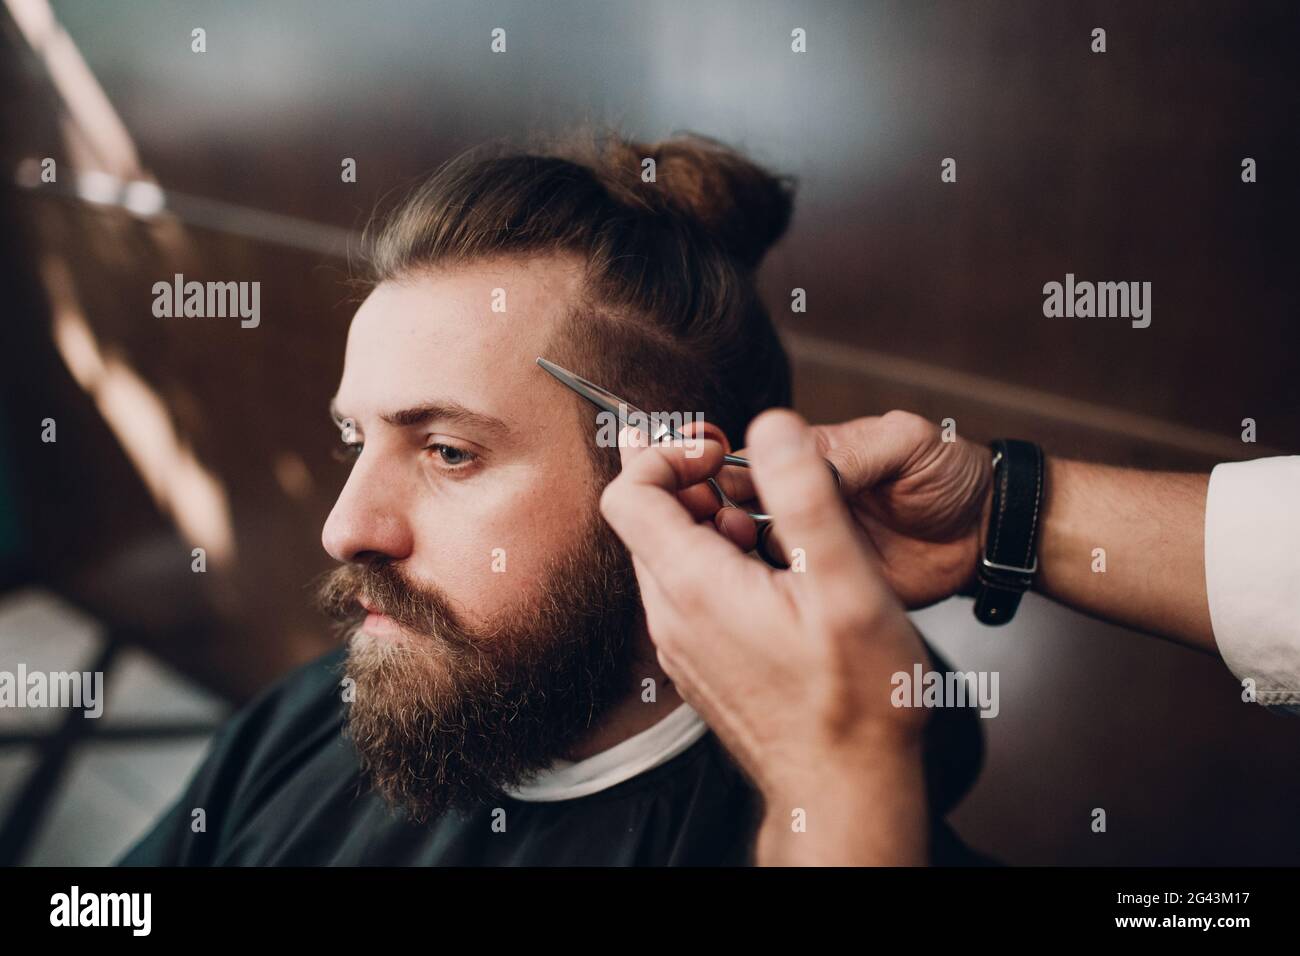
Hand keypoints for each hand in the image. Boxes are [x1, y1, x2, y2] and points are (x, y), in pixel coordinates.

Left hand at [599, 410, 931, 863]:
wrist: (847, 791)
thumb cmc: (856, 700)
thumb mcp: (845, 584)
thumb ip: (805, 496)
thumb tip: (772, 426)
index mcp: (694, 587)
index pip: (628, 492)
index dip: (667, 453)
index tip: (722, 450)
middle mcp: (670, 617)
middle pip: (644, 519)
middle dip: (692, 483)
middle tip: (753, 483)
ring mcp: (680, 645)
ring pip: (666, 555)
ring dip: (708, 523)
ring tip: (770, 533)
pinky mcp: (699, 663)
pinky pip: (685, 592)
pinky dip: (714, 562)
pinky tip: (771, 576)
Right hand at [711, 410, 993, 608]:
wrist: (986, 531)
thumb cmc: (949, 474)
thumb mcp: (907, 443)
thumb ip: (854, 447)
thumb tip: (795, 457)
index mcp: (812, 460)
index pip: (749, 464)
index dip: (727, 475)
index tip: (721, 488)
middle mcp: (801, 504)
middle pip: (736, 511)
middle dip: (724, 518)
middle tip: (737, 528)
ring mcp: (811, 548)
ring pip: (751, 555)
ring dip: (743, 557)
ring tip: (761, 557)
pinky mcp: (827, 590)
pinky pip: (788, 595)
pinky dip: (773, 594)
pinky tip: (778, 591)